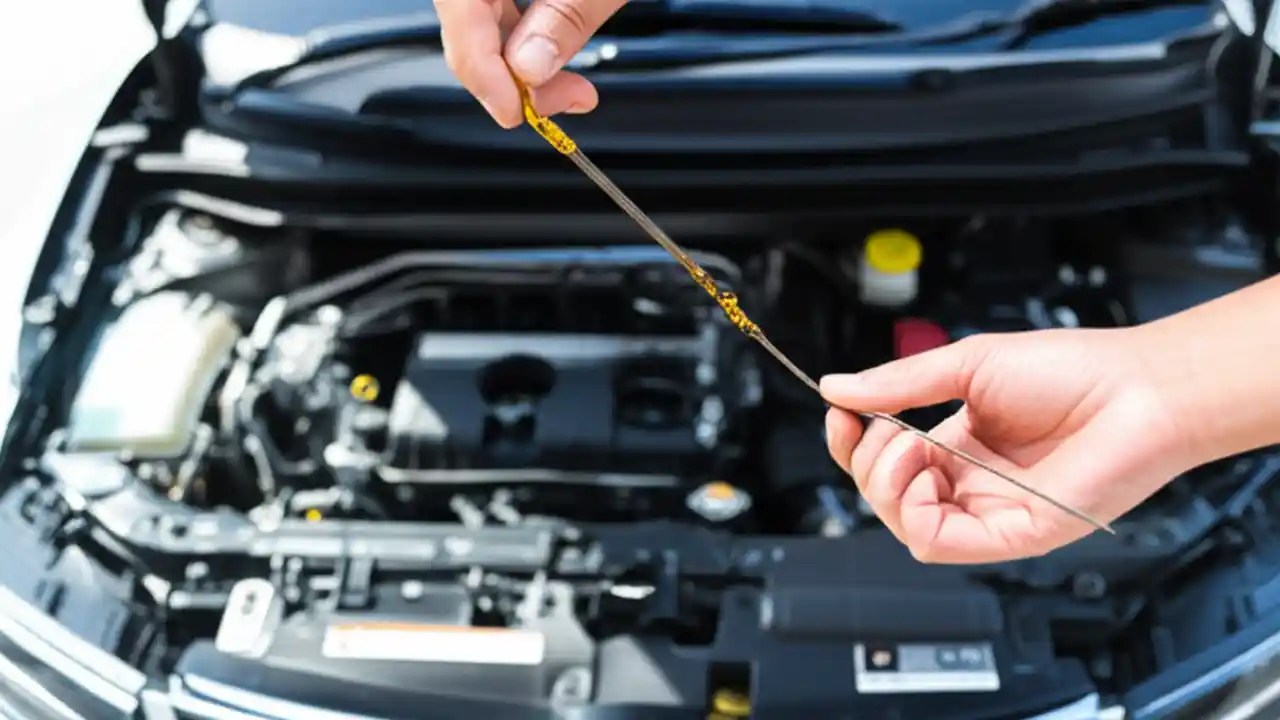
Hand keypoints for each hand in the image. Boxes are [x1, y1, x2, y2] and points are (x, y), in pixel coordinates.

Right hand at [434, 0, 625, 126]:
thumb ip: (565, 17)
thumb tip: (529, 70)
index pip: (457, 6)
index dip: (479, 66)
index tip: (513, 110)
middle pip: (465, 20)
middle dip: (509, 75)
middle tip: (562, 101)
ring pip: (480, 19)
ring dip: (521, 65)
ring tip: (571, 91)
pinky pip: (499, 7)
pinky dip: (526, 39)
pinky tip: (554, 61)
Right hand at [821, 327, 1198, 563]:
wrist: (1138, 388)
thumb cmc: (1074, 371)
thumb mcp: (967, 365)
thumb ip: (900, 382)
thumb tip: (838, 388)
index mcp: (959, 447)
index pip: (887, 463)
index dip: (853, 446)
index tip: (839, 415)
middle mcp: (971, 484)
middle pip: (887, 497)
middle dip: (868, 462)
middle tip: (891, 428)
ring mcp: (991, 511)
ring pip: (906, 525)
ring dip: (886, 484)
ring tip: (910, 444)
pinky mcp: (1013, 534)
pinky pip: (940, 543)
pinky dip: (914, 513)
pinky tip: (925, 473)